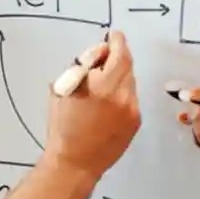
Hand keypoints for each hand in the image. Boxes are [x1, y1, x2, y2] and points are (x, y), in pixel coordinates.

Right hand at [42, 31, 141, 180]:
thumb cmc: (63, 127)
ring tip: (99, 90)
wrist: (76, 162)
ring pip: (129, 81)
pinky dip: (121, 94)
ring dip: (118, 77)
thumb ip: (82, 68)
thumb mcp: (63, 90)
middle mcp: (121, 95)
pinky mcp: (136, 121)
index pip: (119, 53)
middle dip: (116, 57)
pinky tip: (105, 106)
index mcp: (102, 86)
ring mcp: (132, 109)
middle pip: (127, 64)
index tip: (113, 36)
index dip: (116, 41)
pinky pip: (131, 97)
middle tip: (102, 61)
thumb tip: (99, 54)